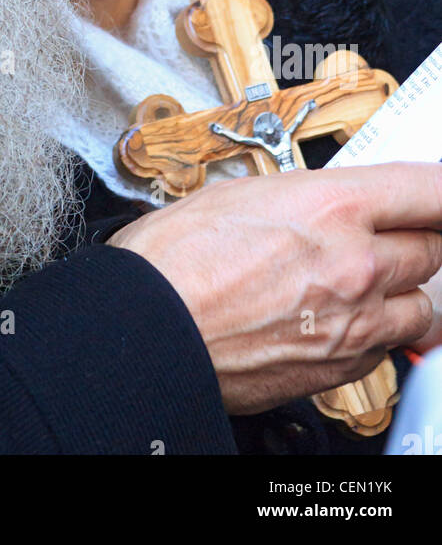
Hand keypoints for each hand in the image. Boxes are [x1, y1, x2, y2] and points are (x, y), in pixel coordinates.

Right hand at [107, 161, 441, 414]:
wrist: (148, 330)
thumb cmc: (173, 261)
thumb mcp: (240, 194)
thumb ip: (302, 199)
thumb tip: (322, 203)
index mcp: (333, 208)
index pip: (428, 191)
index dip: (441, 191)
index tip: (440, 193)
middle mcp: (355, 265)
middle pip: (431, 248)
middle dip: (418, 236)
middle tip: (398, 231)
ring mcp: (352, 322)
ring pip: (420, 305)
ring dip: (403, 289)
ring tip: (371, 280)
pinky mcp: (338, 369)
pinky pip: (385, 348)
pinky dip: (376, 333)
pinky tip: (343, 319)